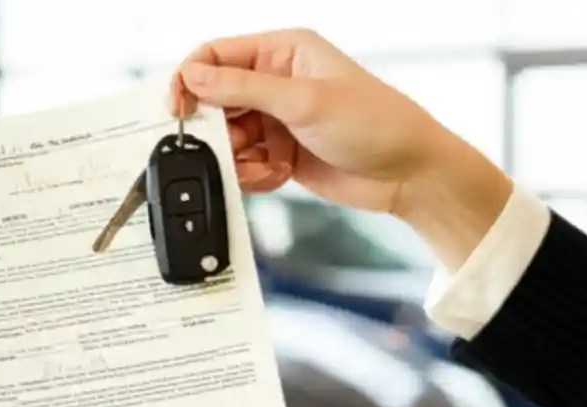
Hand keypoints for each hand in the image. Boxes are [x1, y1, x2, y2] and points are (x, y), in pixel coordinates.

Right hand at [170, 29, 511, 269]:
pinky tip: (277, 176)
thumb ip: (242, 88)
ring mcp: (276, 119)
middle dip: (216, 130)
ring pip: (227, 138)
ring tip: (264, 166)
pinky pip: (243, 163)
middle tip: (225, 148)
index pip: (214, 56)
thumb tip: (192, 76)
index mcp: (282, 51)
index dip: (189, 80)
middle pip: (215, 101)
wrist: (409, 175)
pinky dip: (252, 175)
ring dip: (236, 158)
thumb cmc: (374, 123)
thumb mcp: (303, 101)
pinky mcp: (279, 152)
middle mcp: (275, 81)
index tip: (177, 110)